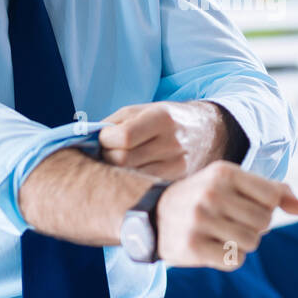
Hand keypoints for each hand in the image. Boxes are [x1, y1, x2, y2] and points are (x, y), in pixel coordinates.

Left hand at [98, 101, 228, 179]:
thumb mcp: (143, 109)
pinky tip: (135, 175)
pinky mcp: (179, 183)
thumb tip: (87, 140)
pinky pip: (145, 188)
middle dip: (108, 157)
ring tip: (121, 164)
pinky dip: (134, 183)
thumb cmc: (168, 118)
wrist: (210, 131)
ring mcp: (178, 166)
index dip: (106, 139)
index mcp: (162, 118)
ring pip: (131, 178)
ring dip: (118, 172)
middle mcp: (172, 143)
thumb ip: (114, 122)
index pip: (122, 137)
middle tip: (110, 152)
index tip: (106, 138)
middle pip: (122, 161)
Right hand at [153, 160, 297, 269]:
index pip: (272, 197)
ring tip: (222, 234)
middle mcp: (211, 193)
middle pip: (264, 222)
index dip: (266, 207)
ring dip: (243, 244)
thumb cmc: (204, 197)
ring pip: (251, 243)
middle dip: (254, 227)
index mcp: (224, 172)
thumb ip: (271, 191)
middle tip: (231, 222)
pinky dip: (230, 258)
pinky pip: (234, 260)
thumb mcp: (233, 183)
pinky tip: (213, 247)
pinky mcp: (193, 246)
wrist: (153, 216)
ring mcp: (200, 220)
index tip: (247, 206)